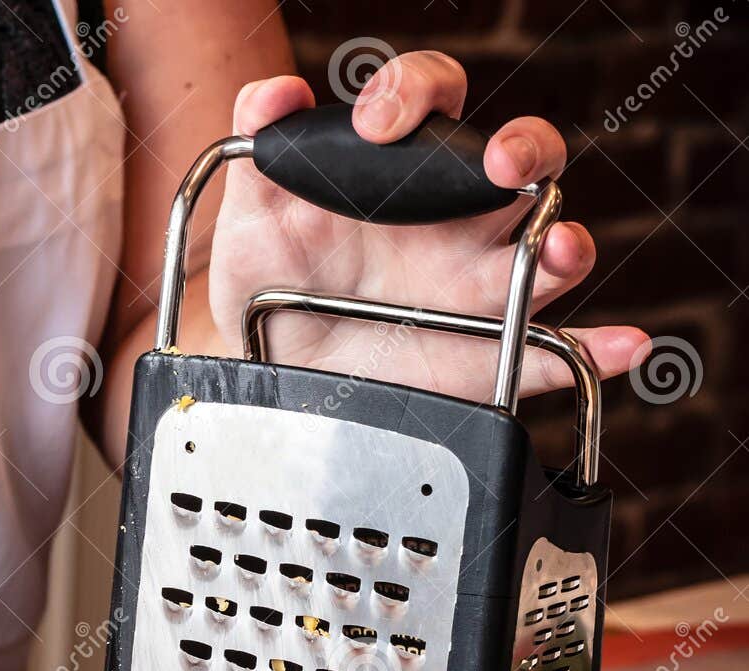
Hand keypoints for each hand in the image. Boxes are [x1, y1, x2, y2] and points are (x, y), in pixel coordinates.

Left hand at [209, 55, 648, 400]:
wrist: (267, 370)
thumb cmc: (269, 280)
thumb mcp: (252, 214)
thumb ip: (258, 146)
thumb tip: (275, 94)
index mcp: (405, 171)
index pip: (437, 101)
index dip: (417, 94)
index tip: (376, 125)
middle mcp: (456, 220)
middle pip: (524, 162)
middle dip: (523, 151)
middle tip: (494, 165)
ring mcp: (479, 287)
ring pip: (549, 249)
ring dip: (565, 243)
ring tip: (555, 247)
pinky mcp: (487, 357)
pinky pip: (554, 355)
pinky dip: (595, 353)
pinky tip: (625, 348)